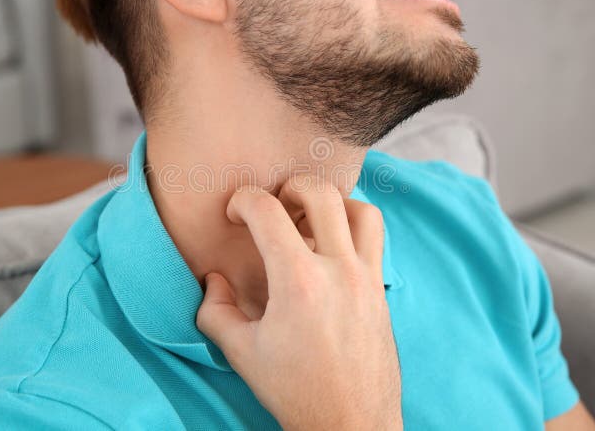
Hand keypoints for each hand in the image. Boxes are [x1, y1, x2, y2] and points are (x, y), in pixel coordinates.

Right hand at [196, 180, 401, 430]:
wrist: (351, 423)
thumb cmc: (296, 391)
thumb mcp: (241, 353)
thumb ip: (215, 310)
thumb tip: (214, 280)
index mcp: (298, 282)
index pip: (267, 210)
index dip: (243, 200)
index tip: (236, 215)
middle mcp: (338, 271)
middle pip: (320, 193)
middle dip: (290, 187)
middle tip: (275, 207)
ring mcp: (366, 278)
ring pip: (361, 210)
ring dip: (333, 205)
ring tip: (310, 223)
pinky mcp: (380, 290)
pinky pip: (375, 239)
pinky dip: (354, 228)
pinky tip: (332, 251)